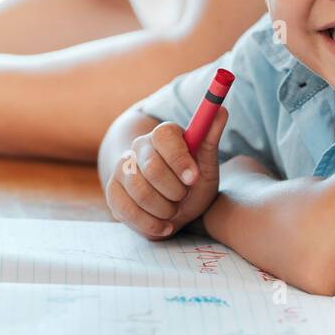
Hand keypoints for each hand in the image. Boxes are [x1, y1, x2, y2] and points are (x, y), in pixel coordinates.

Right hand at [105, 106, 229, 238]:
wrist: (174, 205)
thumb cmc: (192, 182)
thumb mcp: (206, 164)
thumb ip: (211, 138)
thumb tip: (222, 110)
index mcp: (163, 134)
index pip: (164, 137)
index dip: (179, 160)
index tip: (193, 179)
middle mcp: (139, 146)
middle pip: (152, 168)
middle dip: (174, 191)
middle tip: (183, 197)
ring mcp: (122, 168)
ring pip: (140, 192)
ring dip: (164, 209)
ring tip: (174, 210)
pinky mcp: (113, 191)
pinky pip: (126, 210)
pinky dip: (150, 224)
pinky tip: (164, 224)